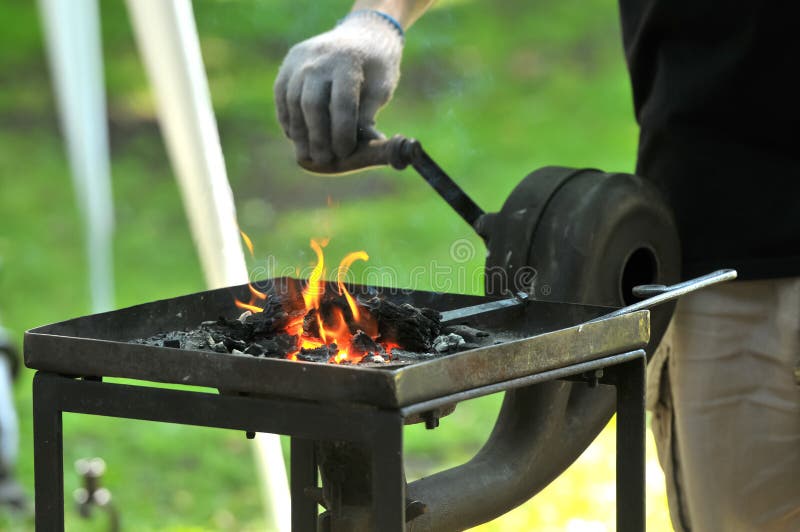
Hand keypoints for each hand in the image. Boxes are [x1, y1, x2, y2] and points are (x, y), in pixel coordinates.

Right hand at [274, 11, 403, 169]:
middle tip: (323, 160)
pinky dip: (287, 118)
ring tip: (307, 155)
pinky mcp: (288, 64)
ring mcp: (300, 60)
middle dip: (317, 136)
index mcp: (348, 62)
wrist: (362, 34)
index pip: (341, 102)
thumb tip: (357, 150)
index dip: (342, 131)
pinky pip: (281, 95)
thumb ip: (367, 115)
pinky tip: (295, 137)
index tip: (345, 153)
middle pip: (311, 103)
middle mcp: (319, 58)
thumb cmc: (376, 67)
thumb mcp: (381, 88)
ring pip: (292, 101)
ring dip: (299, 132)